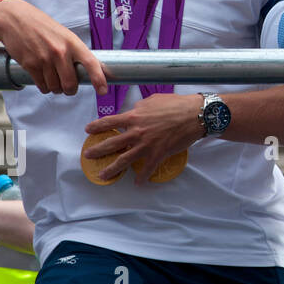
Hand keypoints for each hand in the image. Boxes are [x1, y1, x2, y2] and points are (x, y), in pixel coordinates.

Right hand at [0, 0, 108, 95]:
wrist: (15, 19)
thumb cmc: (42, 27)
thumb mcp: (64, 34)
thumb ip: (74, 51)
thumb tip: (85, 70)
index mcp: (73, 43)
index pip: (91, 63)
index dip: (99, 79)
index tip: (103, 91)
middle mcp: (60, 52)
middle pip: (70, 84)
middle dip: (71, 90)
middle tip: (69, 88)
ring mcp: (44, 59)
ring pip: (55, 87)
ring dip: (56, 89)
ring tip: (54, 80)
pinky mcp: (30, 65)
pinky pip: (42, 86)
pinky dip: (45, 87)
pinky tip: (44, 81)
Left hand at [83, 92, 204, 183]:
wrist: (194, 115)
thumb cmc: (176, 104)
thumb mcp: (153, 100)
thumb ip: (140, 107)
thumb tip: (134, 111)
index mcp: (134, 117)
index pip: (109, 122)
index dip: (97, 126)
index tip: (88, 130)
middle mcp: (136, 132)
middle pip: (111, 144)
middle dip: (97, 151)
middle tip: (88, 155)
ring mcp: (146, 145)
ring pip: (124, 160)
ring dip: (112, 169)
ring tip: (103, 175)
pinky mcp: (158, 154)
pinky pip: (147, 169)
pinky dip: (142, 177)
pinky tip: (138, 183)